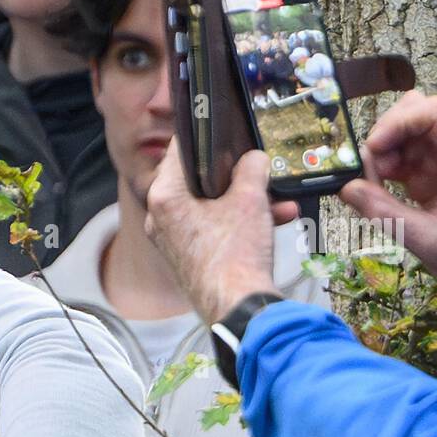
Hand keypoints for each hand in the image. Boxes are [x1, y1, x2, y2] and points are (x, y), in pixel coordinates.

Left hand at [144, 142, 290, 322]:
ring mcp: (171, 240)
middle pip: (197, 179)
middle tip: (256, 167)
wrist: (238, 308)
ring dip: (245, 200)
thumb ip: (252, 168)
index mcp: (164, 197)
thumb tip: (254, 159)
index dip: (205, 135)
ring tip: (277, 199)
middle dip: (233, 174)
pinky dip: (239, 222)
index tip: (223, 127)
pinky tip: (274, 218)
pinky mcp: (188, 256)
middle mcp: (159, 218)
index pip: (180, 150)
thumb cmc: (234, 257)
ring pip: (210, 205)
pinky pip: (213, 228)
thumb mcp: (250, 199)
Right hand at [338, 91, 436, 339]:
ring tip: (371, 187)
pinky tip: (375, 192)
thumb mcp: (426, 241)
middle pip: (418, 116)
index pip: (434, 114)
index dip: (398, 122)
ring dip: (383, 154)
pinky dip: (384, 170)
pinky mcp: (434, 178)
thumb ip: (384, 213)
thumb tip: (346, 188)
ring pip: (407, 136)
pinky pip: (404, 160)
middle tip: (370, 172)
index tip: (371, 148)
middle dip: (387, 136)